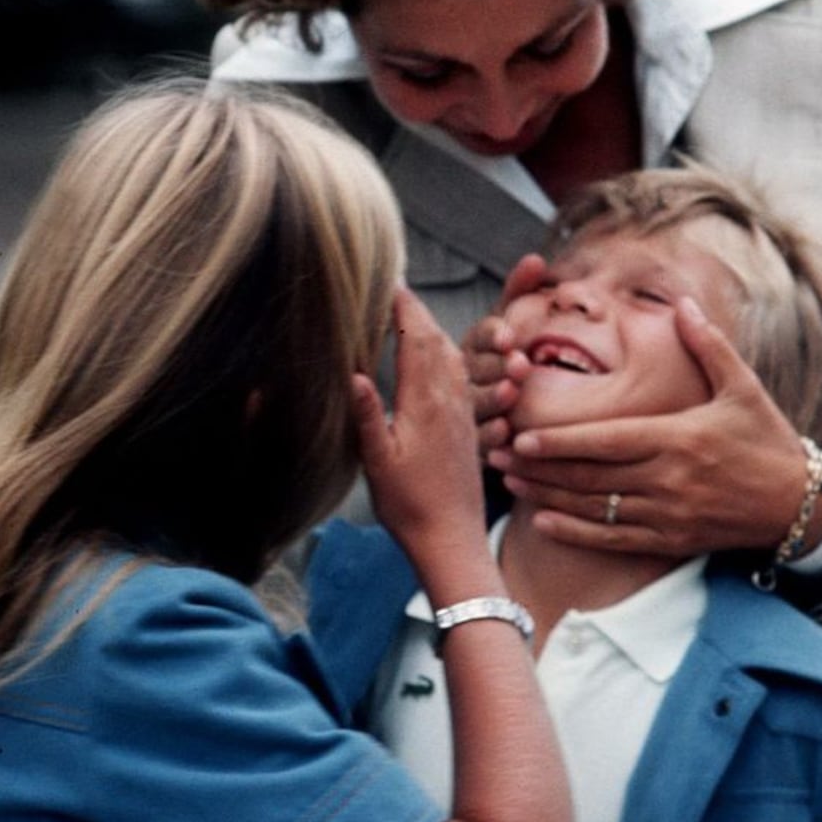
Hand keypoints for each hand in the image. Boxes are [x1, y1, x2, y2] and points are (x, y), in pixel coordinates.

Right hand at [353, 287, 503, 600]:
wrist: (452, 539)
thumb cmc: (409, 505)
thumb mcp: (377, 461)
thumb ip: (366, 415)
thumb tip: (352, 372)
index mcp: (426, 402)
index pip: (416, 337)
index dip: (404, 306)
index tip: (389, 282)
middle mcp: (450, 400)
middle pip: (437, 339)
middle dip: (417, 311)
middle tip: (396, 290)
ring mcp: (463, 413)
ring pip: (452, 357)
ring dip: (433, 331)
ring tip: (412, 316)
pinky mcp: (468, 427)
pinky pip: (460, 378)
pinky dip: (445, 356)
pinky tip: (436, 360)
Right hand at [461, 254, 545, 453]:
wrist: (473, 427)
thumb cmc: (497, 360)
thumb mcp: (508, 324)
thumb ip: (519, 292)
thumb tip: (536, 258)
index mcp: (472, 345)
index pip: (480, 334)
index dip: (494, 334)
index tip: (510, 336)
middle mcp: (463, 374)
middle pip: (477, 367)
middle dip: (496, 364)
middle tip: (519, 364)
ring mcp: (464, 407)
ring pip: (476, 401)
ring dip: (493, 396)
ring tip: (511, 393)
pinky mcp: (469, 439)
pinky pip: (478, 438)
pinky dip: (490, 434)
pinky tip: (504, 430)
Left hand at [490, 298, 821, 558]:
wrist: (798, 505)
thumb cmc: (767, 440)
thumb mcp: (743, 387)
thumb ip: (708, 344)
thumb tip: (683, 301)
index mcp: (680, 439)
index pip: (608, 441)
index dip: (563, 441)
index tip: (523, 435)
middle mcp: (668, 480)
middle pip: (590, 476)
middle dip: (539, 466)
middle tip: (495, 453)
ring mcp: (667, 515)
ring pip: (594, 509)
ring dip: (547, 497)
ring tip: (508, 481)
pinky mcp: (670, 541)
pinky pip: (613, 540)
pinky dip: (575, 533)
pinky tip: (542, 522)